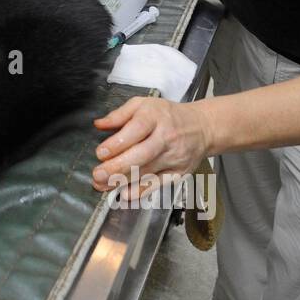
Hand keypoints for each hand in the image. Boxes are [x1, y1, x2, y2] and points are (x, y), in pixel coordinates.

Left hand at [91, 97, 214, 199]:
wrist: (202, 127)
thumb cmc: (168, 115)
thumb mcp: (143, 105)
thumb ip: (119, 115)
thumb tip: (98, 124)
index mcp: (155, 117)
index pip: (136, 130)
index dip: (117, 143)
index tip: (100, 153)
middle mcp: (166, 137)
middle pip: (141, 155)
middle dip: (116, 167)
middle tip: (98, 175)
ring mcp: (174, 157)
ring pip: (147, 172)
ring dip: (122, 181)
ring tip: (102, 184)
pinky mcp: (179, 172)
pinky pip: (158, 184)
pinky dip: (141, 191)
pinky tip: (125, 194)